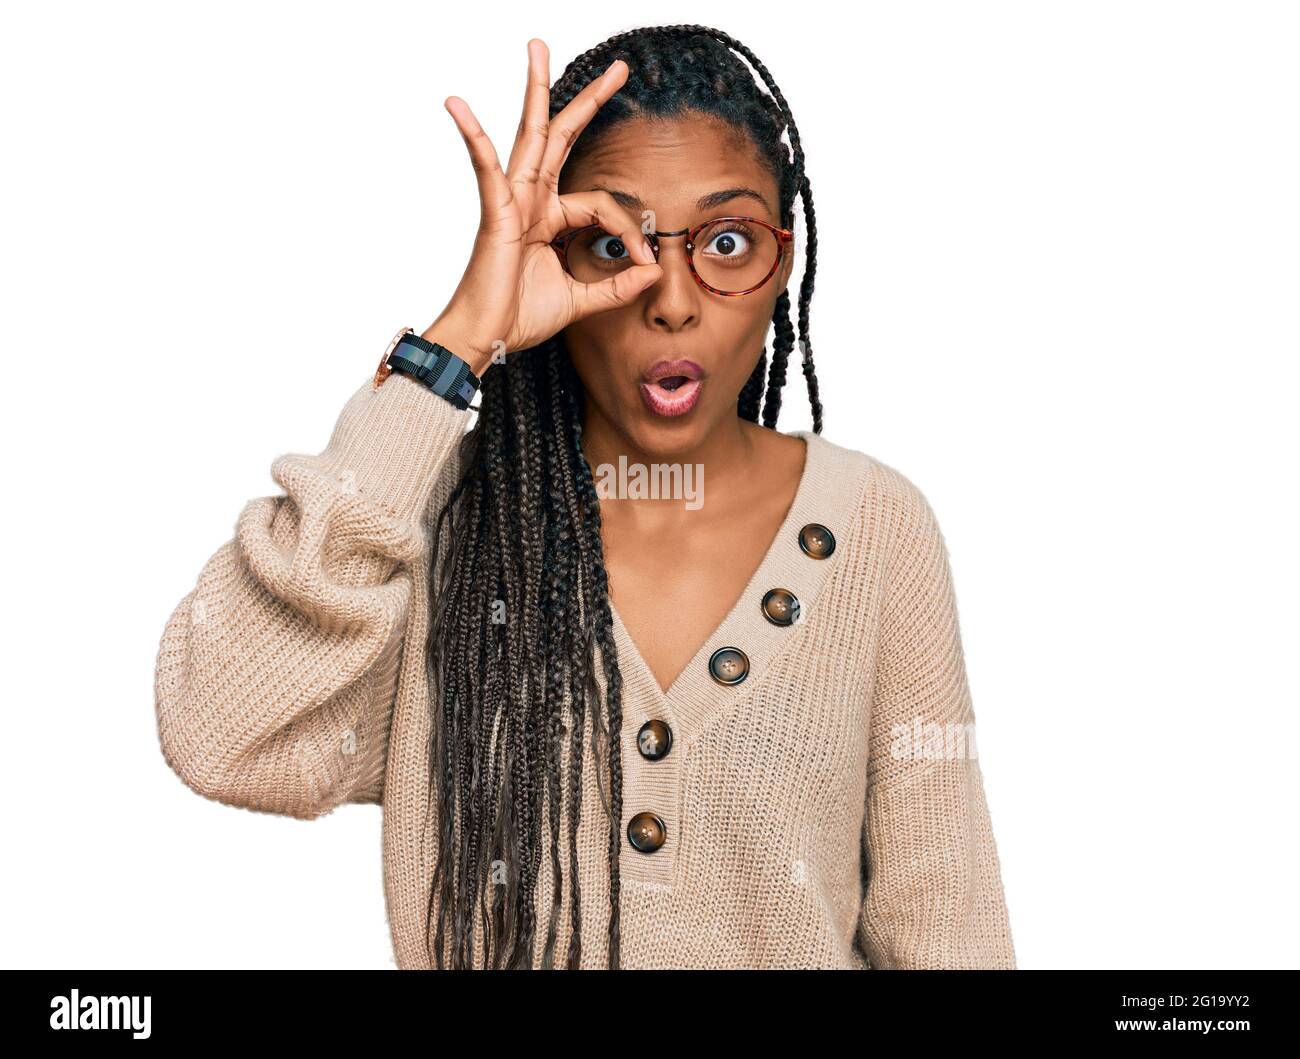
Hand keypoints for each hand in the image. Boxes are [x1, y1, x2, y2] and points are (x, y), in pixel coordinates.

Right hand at [421, 39, 661, 376]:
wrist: (486, 339)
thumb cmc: (519, 318)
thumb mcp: (581, 301)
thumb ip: (617, 286)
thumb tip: (654, 271)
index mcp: (549, 218)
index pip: (601, 203)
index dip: (629, 228)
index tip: (645, 260)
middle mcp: (531, 201)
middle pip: (562, 138)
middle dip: (589, 101)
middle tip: (618, 67)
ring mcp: (511, 203)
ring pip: (529, 135)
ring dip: (536, 90)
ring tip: (538, 49)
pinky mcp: (494, 215)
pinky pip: (486, 170)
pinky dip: (474, 137)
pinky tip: (458, 106)